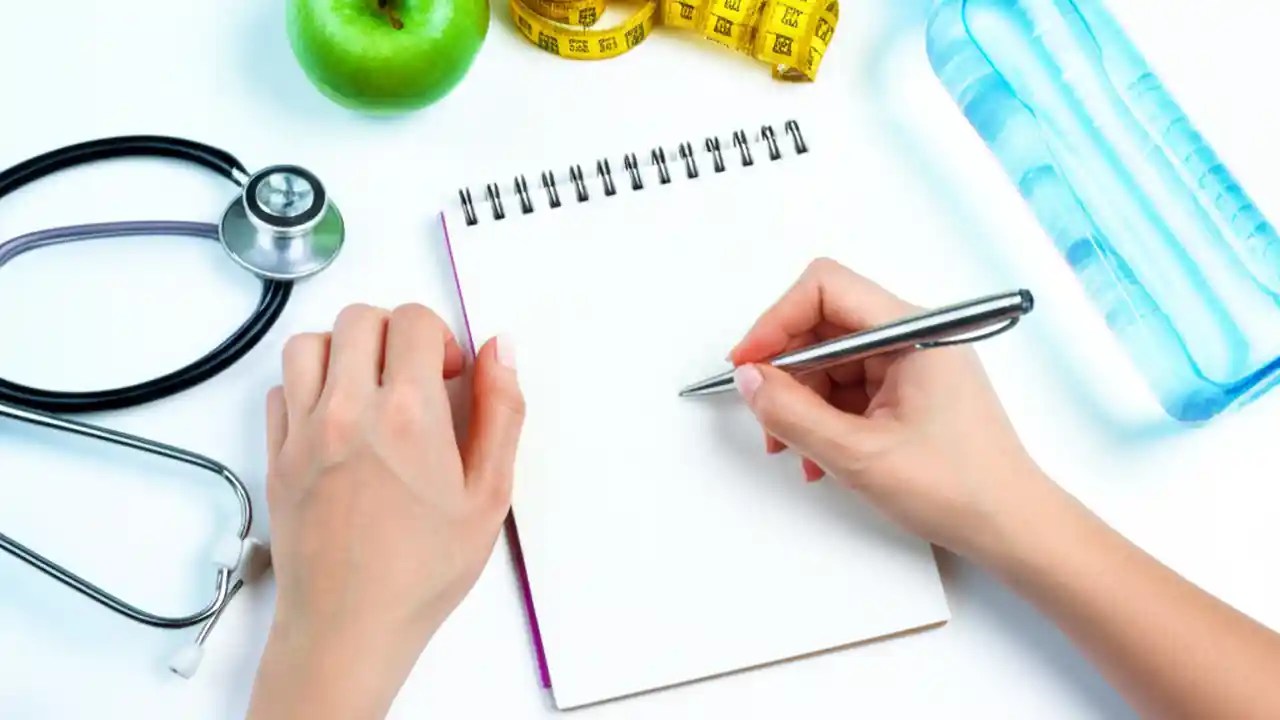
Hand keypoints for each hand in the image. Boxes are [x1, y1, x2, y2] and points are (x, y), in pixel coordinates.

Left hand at [247, 304, 523, 719]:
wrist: (351, 625)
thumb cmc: (420, 572)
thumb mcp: (489, 494)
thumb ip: (501, 413)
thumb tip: (501, 353)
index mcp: (409, 415)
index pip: (413, 320)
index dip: (440, 337)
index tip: (449, 371)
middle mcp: (349, 411)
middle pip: (361, 318)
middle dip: (395, 333)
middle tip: (415, 374)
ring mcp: (304, 432)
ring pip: (310, 343)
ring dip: (345, 350)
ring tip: (371, 385)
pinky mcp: (276, 455)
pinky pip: (280, 389)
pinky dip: (307, 386)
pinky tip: (336, 415)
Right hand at [730, 259, 1051, 562]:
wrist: (1012, 528)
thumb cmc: (958, 488)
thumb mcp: (859, 454)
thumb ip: (793, 413)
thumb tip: (749, 381)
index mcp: (914, 331)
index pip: (826, 289)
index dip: (777, 320)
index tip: (748, 363)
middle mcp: (913, 336)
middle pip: (823, 325)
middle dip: (786, 370)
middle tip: (765, 415)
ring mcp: (911, 363)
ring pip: (830, 360)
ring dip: (801, 402)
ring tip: (793, 448)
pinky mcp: (908, 390)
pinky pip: (848, 387)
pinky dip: (824, 417)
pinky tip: (818, 456)